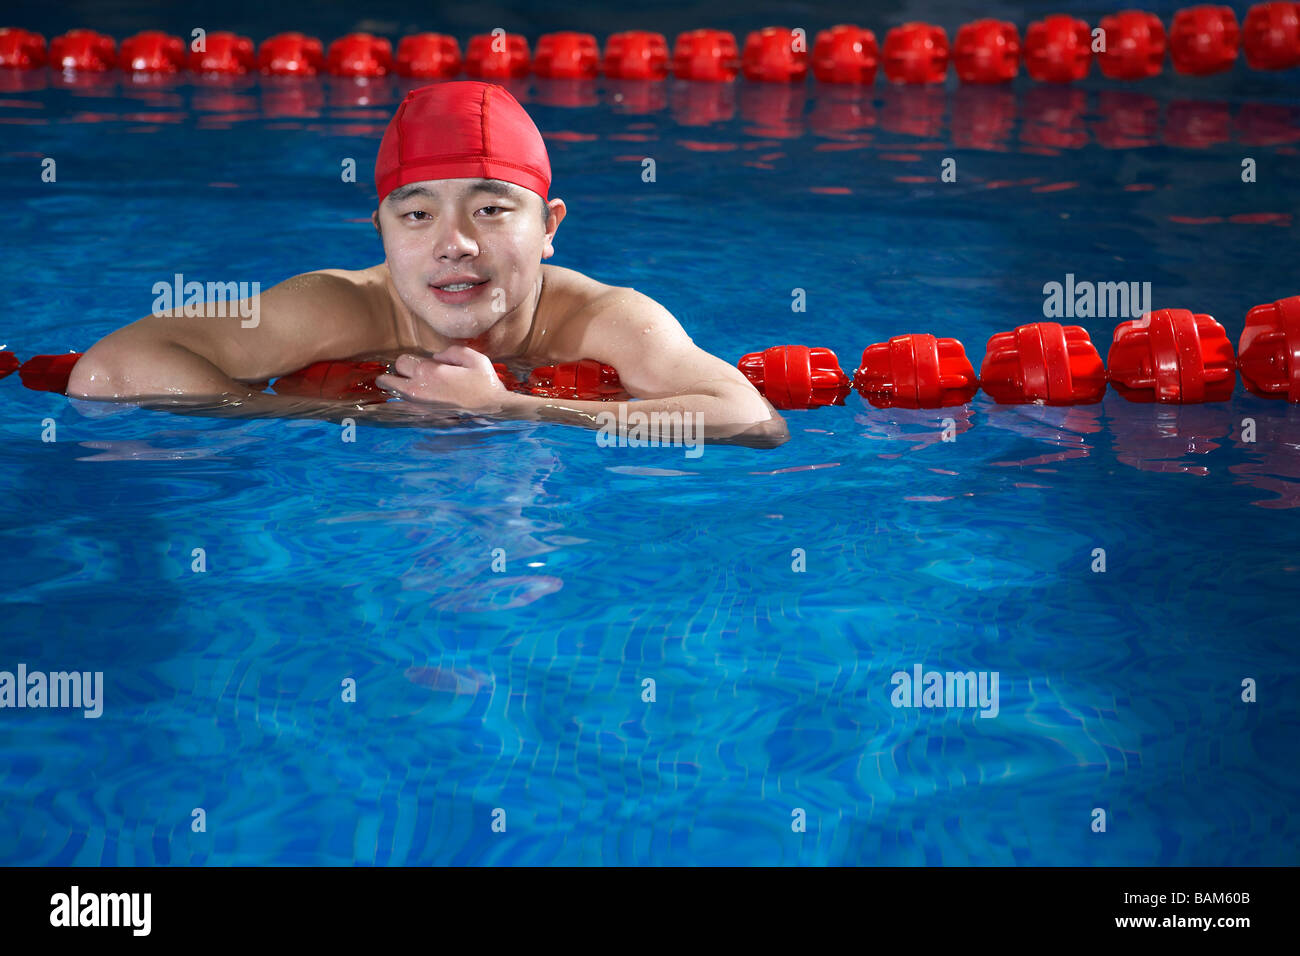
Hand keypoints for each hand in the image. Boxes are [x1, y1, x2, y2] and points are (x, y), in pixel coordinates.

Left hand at [374, 346, 509, 412]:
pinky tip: (416, 403)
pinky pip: (405, 410)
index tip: (420, 364)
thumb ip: (451, 352)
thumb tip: (437, 356)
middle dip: (394, 376)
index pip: (401, 361)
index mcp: (427, 372)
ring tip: (409, 389)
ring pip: (393, 397)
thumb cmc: (485, 384)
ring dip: (397, 391)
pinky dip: (406, 405)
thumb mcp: (473, 358)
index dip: (410, 360)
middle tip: (405, 376)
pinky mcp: (424, 419)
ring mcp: (419, 407)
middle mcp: (417, 390)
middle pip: (387, 381)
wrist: (493, 411)